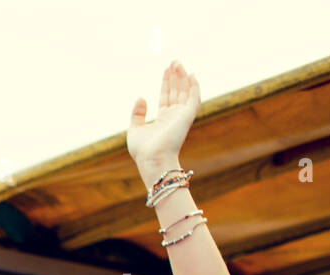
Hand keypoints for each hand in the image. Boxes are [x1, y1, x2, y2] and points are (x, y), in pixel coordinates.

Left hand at [127, 61, 200, 188]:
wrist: (152, 159)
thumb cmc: (143, 150)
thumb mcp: (135, 129)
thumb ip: (137, 114)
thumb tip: (141, 97)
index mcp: (163, 119)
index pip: (166, 96)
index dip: (166, 82)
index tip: (166, 69)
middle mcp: (174, 116)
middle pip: (176, 91)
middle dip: (175, 76)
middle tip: (174, 61)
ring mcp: (181, 116)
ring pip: (185, 92)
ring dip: (183, 77)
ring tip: (178, 63)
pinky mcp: (187, 116)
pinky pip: (193, 98)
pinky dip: (194, 86)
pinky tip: (191, 75)